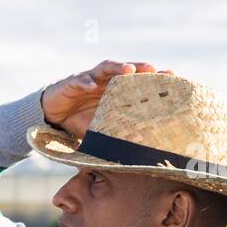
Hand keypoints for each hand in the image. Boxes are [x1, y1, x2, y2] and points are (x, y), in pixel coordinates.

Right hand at [41, 60, 173, 137]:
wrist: (53, 117)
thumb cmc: (81, 123)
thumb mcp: (102, 131)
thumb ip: (116, 137)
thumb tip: (135, 159)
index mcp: (117, 91)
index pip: (138, 82)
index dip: (154, 79)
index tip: (173, 77)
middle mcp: (106, 81)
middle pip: (126, 70)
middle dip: (140, 67)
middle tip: (154, 68)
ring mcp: (89, 79)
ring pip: (106, 68)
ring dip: (117, 67)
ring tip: (129, 69)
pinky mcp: (72, 83)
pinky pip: (79, 81)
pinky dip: (85, 82)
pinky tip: (91, 86)